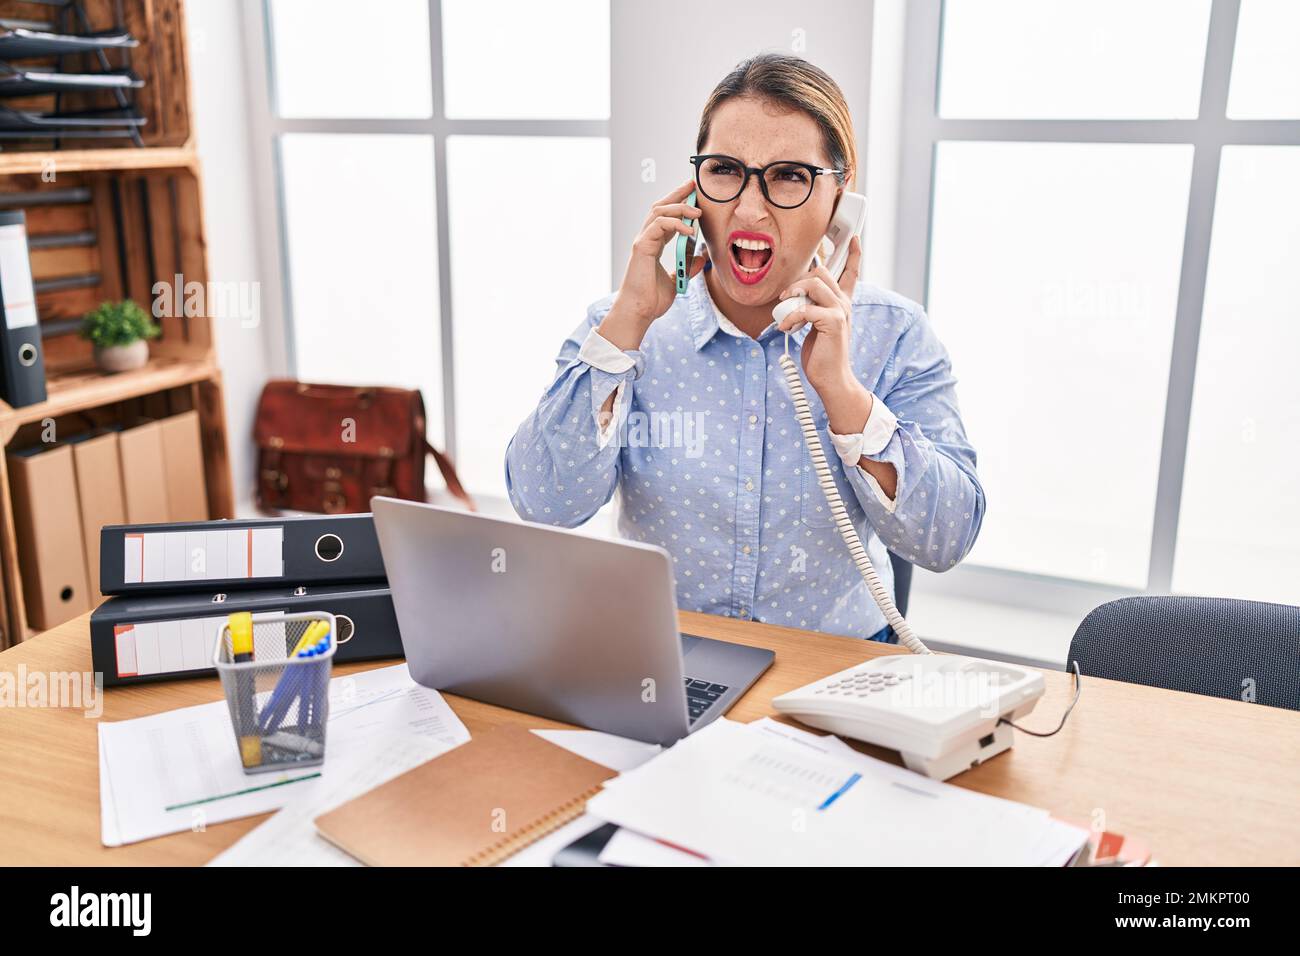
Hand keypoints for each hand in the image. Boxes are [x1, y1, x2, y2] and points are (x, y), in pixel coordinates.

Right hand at [600, 179, 706, 348]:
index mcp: (653, 244)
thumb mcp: (678, 280)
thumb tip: (702, 256)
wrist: (640, 312)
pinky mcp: (641, 247)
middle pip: (660, 206)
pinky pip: (659, 226)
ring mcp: (642, 241)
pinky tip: (690, 231)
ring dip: (679, 207)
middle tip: (693, 186)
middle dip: (677, 194)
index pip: (665, 216)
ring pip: (658, 211)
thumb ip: (688, 266)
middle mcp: (646, 239)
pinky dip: (675, 224)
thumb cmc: (652, 299)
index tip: (693, 194)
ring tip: (697, 212)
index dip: (678, 202)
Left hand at [774, 234, 862, 395]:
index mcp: (842, 304)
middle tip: (786, 298)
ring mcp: (840, 311)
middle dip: (799, 281)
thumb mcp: (815, 327)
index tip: (854, 239)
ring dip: (793, 294)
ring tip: (784, 311)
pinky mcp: (833, 322)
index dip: (854, 255)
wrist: (831, 378)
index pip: (851, 274)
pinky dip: (790, 317)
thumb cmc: (821, 355)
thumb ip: (810, 309)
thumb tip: (794, 299)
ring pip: (814, 284)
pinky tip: (786, 328)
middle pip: (822, 273)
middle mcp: (844, 304)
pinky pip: (805, 308)